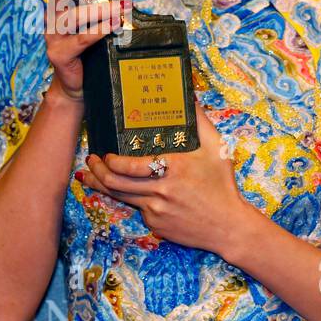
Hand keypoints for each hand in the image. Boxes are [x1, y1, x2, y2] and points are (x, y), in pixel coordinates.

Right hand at [36, 0, 129, 99]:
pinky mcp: (59, 54)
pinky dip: (100, 29)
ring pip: (72, 15)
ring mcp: (52, 37)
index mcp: (54, 5)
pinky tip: (115, 24)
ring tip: (122, 6)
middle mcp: (50, 18)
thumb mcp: (86, 21)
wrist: (74, 83)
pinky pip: (81, 39)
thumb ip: (93, 2)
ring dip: (101, 8)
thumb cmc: (84, 48)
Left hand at [79, 101, 249, 256]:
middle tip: (92, 161)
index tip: (105, 154)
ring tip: (92, 175)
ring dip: (101, 185)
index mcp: (173, 169)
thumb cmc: (222, 185)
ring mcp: (156, 211)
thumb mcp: (216, 148)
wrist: (228, 227)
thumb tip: (187, 94)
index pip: (129, 166)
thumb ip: (200, 120)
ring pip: (120, 197)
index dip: (111, 161)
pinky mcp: (156, 225)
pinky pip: (137, 209)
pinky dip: (129, 198)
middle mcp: (161, 191)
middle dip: (97, 171)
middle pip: (116, 184)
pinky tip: (125, 190)